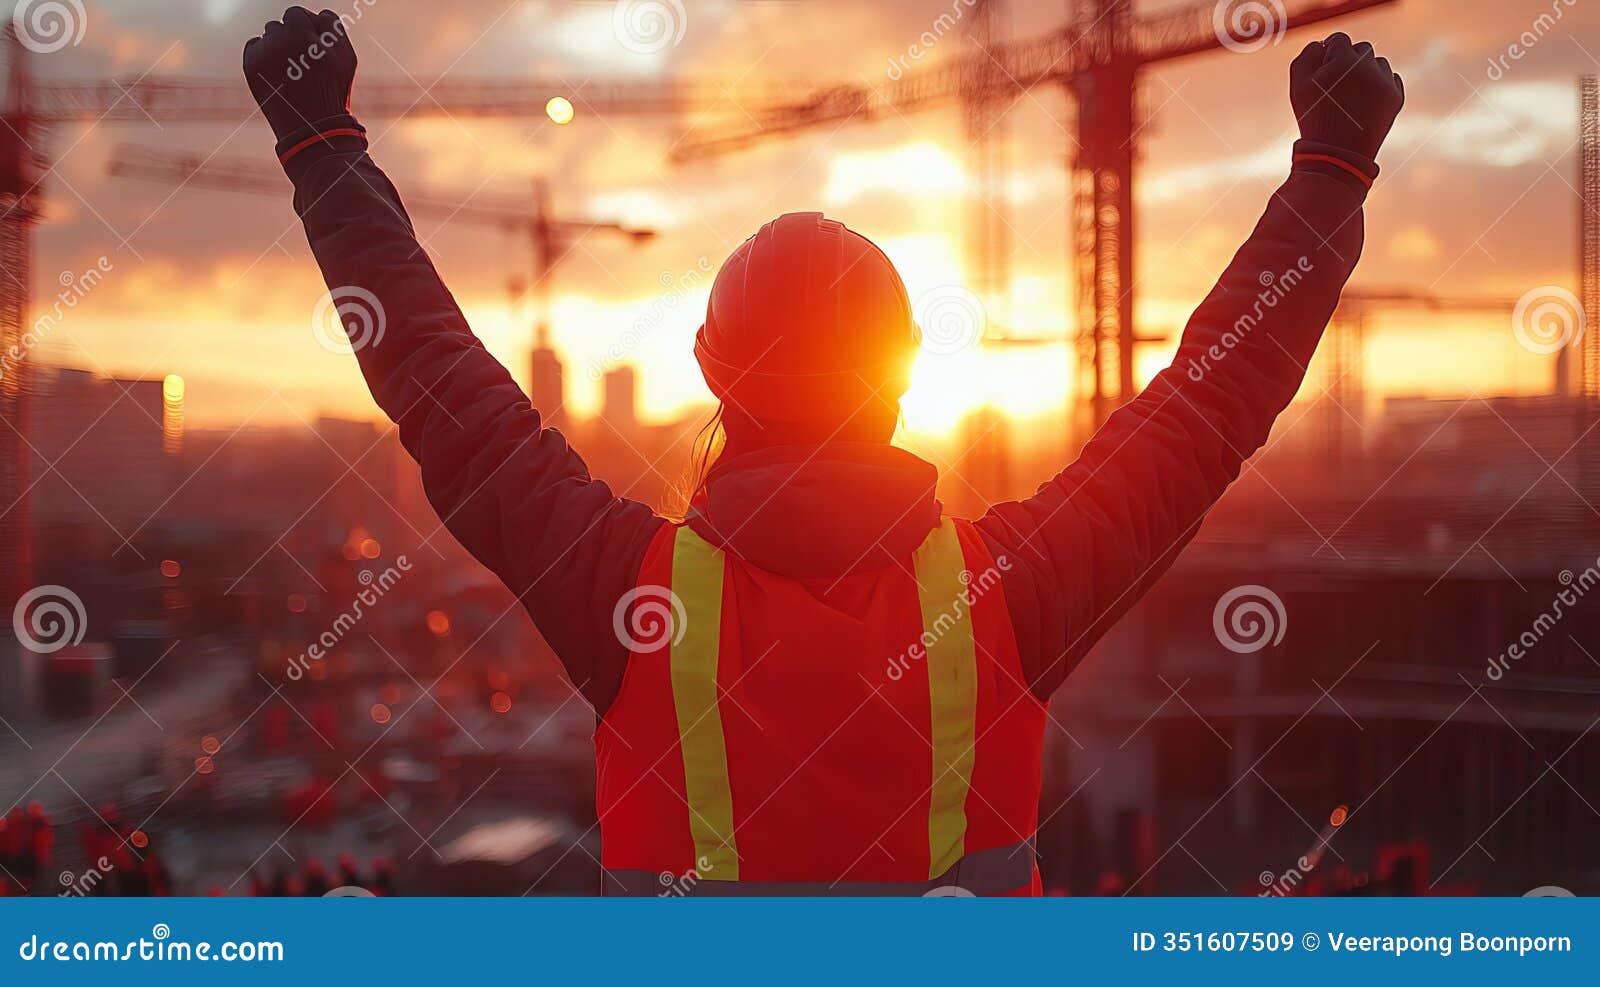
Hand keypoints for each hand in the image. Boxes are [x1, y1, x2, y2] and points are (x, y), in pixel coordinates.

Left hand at [243, 7, 356, 142]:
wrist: (310, 127)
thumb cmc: (333, 91)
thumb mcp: (346, 58)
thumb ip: (333, 27)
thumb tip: (316, 13)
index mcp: (306, 35)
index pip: (298, 13)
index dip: (307, 28)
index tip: (313, 45)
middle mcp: (282, 40)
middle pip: (282, 23)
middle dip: (292, 37)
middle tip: (303, 60)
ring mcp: (264, 53)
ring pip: (268, 34)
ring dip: (278, 45)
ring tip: (292, 69)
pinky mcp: (250, 65)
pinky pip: (254, 46)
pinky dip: (263, 55)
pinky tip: (277, 72)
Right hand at [1290, 32, 1402, 160]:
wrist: (1338, 154)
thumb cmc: (1314, 118)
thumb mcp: (1298, 86)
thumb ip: (1307, 56)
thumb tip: (1322, 45)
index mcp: (1343, 60)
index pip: (1339, 40)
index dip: (1328, 55)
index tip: (1323, 74)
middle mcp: (1369, 67)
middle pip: (1361, 49)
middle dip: (1349, 62)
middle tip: (1337, 87)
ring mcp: (1385, 82)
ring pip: (1378, 63)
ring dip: (1366, 73)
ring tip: (1351, 97)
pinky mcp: (1396, 97)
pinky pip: (1391, 79)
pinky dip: (1379, 86)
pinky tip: (1365, 103)